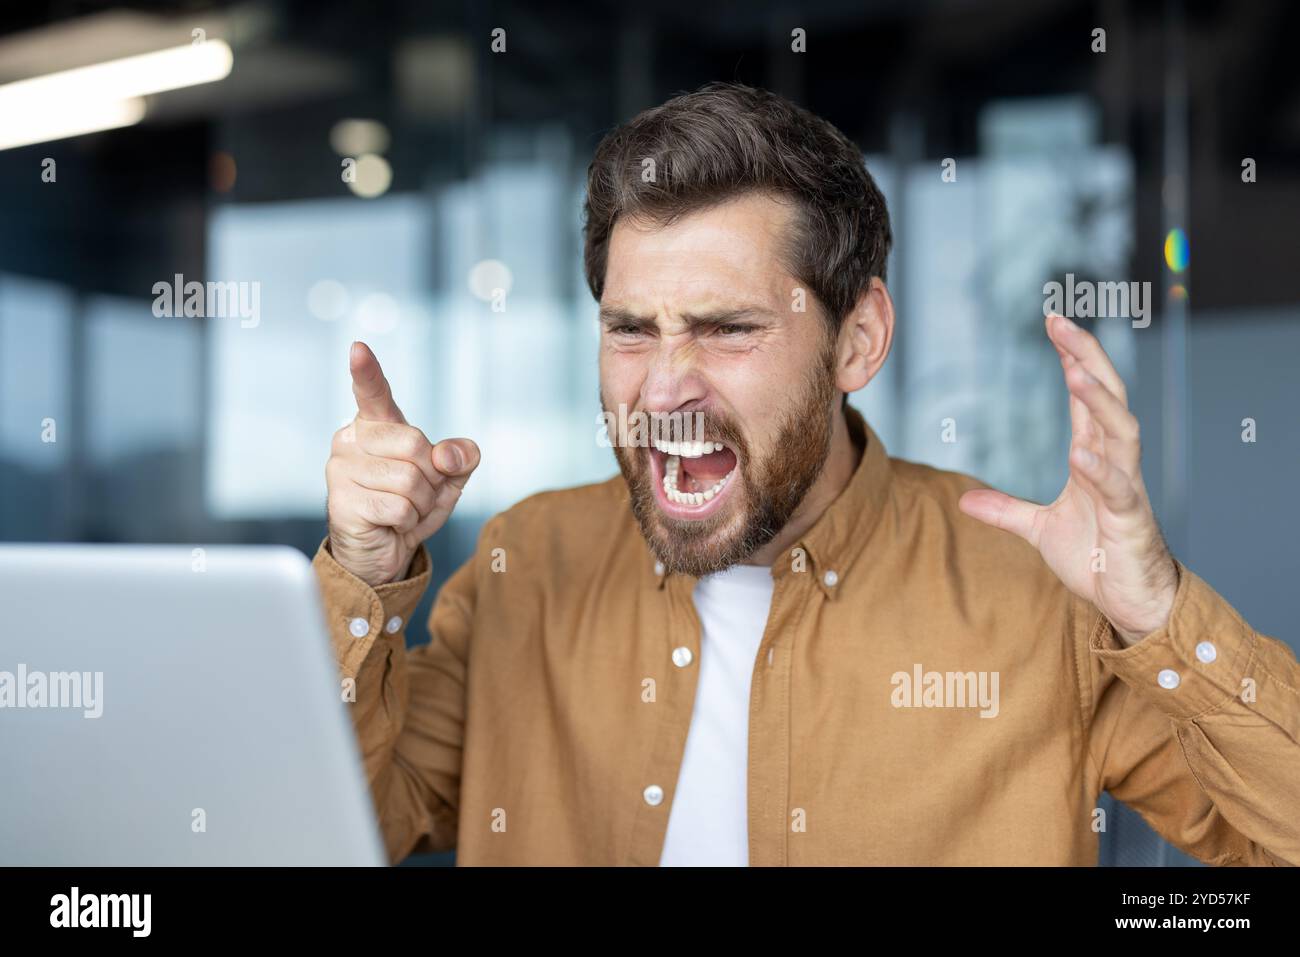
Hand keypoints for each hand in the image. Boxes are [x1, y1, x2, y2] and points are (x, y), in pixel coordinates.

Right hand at [325, 342, 479, 587]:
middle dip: (431, 476)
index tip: (358, 348)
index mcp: (376, 425)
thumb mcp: (448, 479)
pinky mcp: (341, 502)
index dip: (367, 371)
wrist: (384, 552)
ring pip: (409, 479)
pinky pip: (398, 507)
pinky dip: (407, 521)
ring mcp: (340, 470)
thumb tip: (447, 455)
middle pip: (414, 444)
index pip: (372, 392)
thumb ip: (460, 457)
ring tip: (402, 509)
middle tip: (416, 493)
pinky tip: (391, 523)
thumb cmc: (412, 505)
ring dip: (420, 502)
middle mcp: (351, 440)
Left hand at [958, 313, 1177, 645]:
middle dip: (1086, 357)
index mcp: (1093, 458)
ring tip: (1075, 372)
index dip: (1072, 359)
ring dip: (1098, 401)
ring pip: (1120, 431)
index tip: (1053, 323)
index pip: (1083, 398)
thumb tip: (964, 498)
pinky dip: (1101, 470)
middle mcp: (1113, 463)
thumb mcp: (1039, 530)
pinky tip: (1081, 454)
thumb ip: (1005, 510)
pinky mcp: (1131, 520)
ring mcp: (1126, 488)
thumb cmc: (1097, 558)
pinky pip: (1119, 488)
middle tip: (1061, 321)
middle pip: (1106, 397)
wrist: (1130, 602)